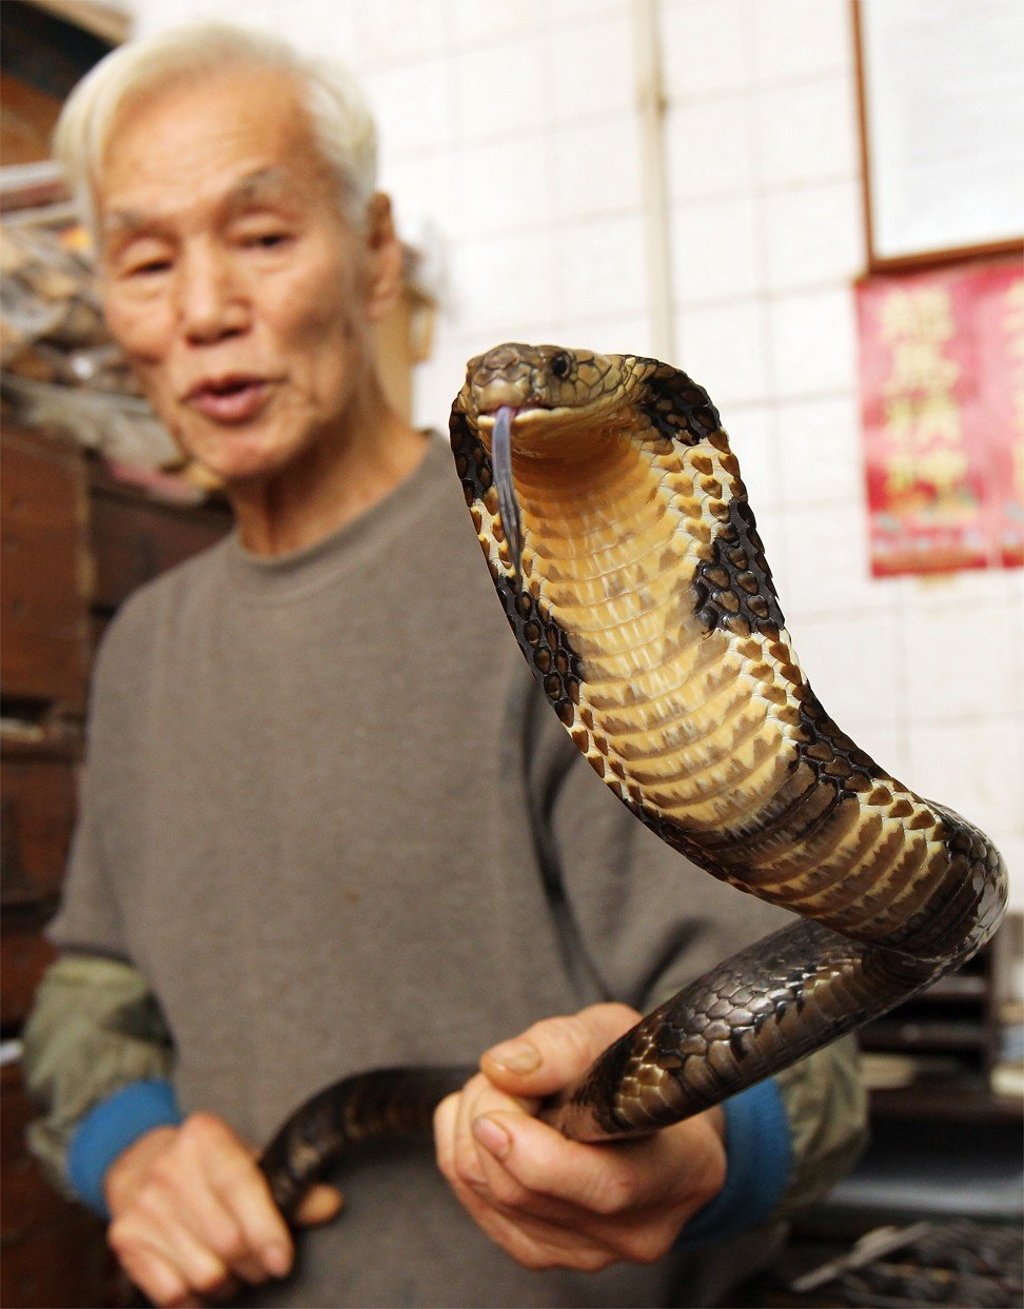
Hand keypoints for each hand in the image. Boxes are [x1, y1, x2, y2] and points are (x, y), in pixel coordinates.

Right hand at [104, 1113, 341, 1306]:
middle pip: (226, 1240)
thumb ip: (288, 1185)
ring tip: (237, 1271)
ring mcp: (142, 1205)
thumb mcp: (248, 1162)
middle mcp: (169, 1168)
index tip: (284, 1262)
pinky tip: (207, 1283)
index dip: (266, 1229)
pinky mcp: (124, 1240)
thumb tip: (331, 1205)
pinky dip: (198, 1300)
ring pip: (204, 1273)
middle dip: (255, 1265)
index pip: (240, 1186)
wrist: (139, 1164)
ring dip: (230, 1284)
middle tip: (266, 1267)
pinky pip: (173, 1294)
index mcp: (204, 1136)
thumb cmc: (209, 1168)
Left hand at [434, 1003, 726, 1271]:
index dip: (538, 1153)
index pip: (604, 1188)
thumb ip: (565, 1045)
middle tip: (511, 1072)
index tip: (498, 1098)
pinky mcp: (539, 1252)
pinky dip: (462, 1144)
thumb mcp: (617, 1033)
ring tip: (511, 1090)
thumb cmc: (638, 1072)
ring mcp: (585, 1253)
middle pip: (522, 1189)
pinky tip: (496, 1118)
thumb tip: (502, 1069)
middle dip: (490, 1110)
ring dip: (472, 1123)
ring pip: (485, 1191)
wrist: (649, 1119)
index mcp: (679, 1173)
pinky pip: (469, 1196)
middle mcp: (636, 1230)